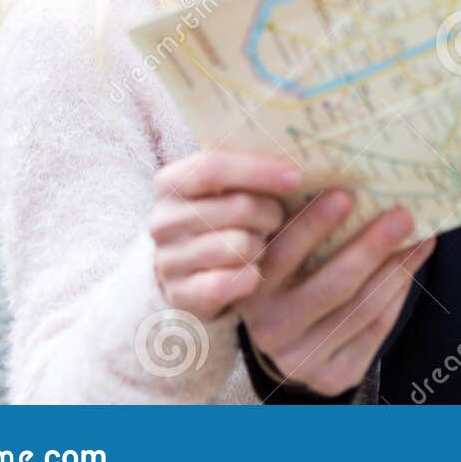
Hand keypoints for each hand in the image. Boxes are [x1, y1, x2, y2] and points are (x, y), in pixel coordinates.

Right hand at [148, 149, 299, 320]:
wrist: (188, 272)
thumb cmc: (220, 217)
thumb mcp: (226, 188)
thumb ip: (251, 171)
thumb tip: (297, 166)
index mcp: (171, 183)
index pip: (212, 167)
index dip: (258, 170)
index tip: (295, 176)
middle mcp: (163, 221)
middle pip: (238, 207)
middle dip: (271, 212)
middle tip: (276, 218)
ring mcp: (168, 260)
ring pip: (240, 246)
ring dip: (261, 246)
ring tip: (257, 245)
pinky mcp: (181, 294)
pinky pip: (233, 282)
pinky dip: (251, 277)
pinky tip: (249, 271)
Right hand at [236, 193, 435, 396]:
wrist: (292, 337)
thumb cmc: (292, 272)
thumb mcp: (279, 248)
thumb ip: (294, 219)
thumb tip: (345, 168)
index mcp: (249, 289)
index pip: (282, 255)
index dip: (313, 225)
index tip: (346, 193)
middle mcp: (270, 329)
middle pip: (332, 285)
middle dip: (371, 247)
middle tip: (403, 215)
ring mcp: (301, 358)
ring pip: (362, 307)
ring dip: (397, 267)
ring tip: (421, 234)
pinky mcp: (333, 376)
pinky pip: (376, 328)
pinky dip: (399, 291)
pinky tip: (414, 261)